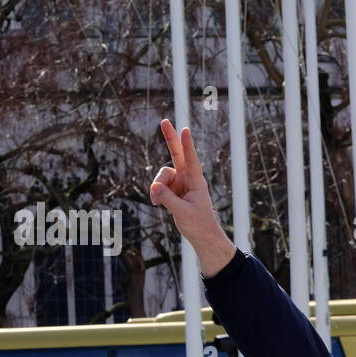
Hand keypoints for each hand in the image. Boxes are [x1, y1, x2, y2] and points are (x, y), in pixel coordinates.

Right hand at [150, 120, 235, 275]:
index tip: (185, 130)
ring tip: (156, 201)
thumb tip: (154, 187)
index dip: (187, 145)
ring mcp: (179, 183)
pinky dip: (156, 193)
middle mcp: (187, 179)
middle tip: (164, 121)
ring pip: (161, 175)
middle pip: (176, 154)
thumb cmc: (198, 223)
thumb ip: (168, 199)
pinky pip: (158, 186)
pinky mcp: (172, 190)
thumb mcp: (182, 212)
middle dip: (170, 138)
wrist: (201, 235)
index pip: (191, 160)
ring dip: (157, 186)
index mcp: (196, 182)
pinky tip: (156, 203)